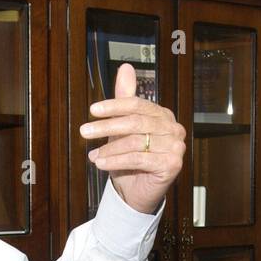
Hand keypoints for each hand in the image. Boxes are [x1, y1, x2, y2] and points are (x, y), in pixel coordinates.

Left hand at [78, 62, 185, 214]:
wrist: (137, 192)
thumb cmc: (130, 159)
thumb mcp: (123, 128)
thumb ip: (125, 99)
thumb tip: (126, 68)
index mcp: (163, 116)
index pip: (137, 105)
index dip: (114, 106)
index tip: (92, 111)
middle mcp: (173, 129)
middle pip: (136, 122)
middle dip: (107, 126)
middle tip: (84, 131)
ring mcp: (176, 147)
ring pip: (135, 142)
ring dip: (109, 148)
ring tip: (92, 154)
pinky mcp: (172, 165)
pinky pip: (138, 159)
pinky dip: (116, 161)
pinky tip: (100, 163)